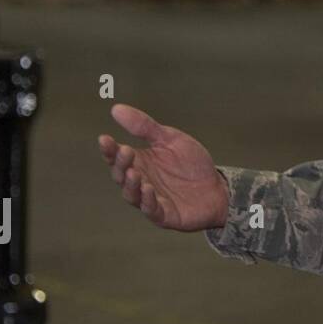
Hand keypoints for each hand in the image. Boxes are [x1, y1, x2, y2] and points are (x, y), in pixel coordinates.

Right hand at [98, 104, 228, 231]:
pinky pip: (151, 209)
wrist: (218, 187)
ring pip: (132, 195)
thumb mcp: (170, 139)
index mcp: (140, 162)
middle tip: (125, 152)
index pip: (117, 156)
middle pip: (122, 175)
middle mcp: (141, 181)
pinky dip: (148, 200)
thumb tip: (116, 109)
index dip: (109, 149)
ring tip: (133, 172)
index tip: (105, 138)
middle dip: (121, 164)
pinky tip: (148, 189)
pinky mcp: (164, 214)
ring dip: (131, 184)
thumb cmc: (191, 164)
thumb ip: (144, 126)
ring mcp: (151, 199)